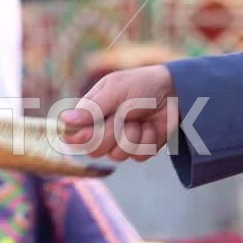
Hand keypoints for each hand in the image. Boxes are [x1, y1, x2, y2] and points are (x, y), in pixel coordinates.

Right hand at [60, 65, 176, 161]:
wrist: (176, 92)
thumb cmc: (143, 85)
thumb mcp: (116, 90)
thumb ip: (92, 108)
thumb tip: (65, 120)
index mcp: (92, 112)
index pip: (75, 134)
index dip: (82, 137)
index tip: (90, 131)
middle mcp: (103, 128)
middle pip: (94, 149)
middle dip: (110, 135)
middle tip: (123, 117)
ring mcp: (121, 140)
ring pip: (116, 155)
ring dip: (131, 137)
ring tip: (140, 119)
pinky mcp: (139, 149)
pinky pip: (136, 156)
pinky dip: (146, 141)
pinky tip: (151, 127)